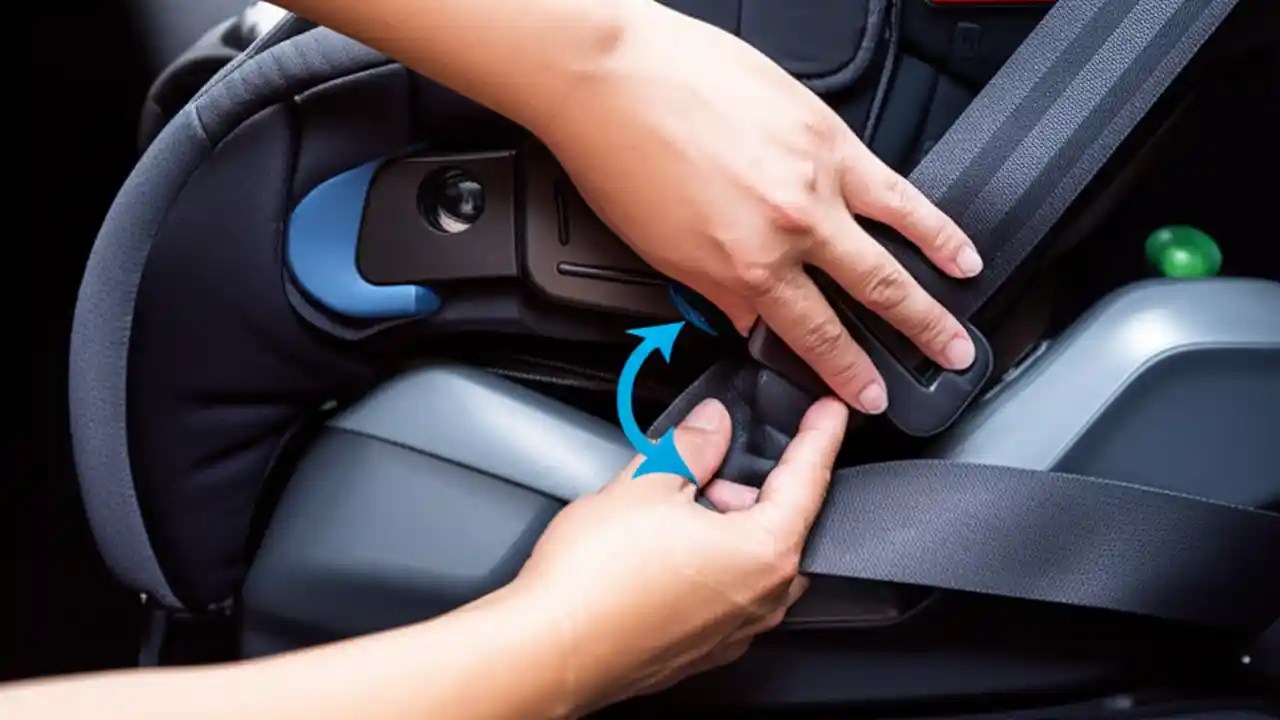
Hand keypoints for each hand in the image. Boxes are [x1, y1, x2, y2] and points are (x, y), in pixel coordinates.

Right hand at [510, 397, 847, 713]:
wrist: (547, 651)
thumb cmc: (594, 580)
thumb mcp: (646, 483)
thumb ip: (691, 445)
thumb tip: (712, 424)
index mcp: (764, 551)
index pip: (810, 479)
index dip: (821, 436)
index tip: (832, 412)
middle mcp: (761, 599)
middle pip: (784, 524)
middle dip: (755, 487)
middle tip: (713, 462)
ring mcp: (732, 631)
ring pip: (752, 561)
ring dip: (729, 526)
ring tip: (674, 506)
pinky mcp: (700, 650)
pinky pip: (725, 593)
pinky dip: (710, 563)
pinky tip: (664, 549)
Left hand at [531, 2, 980, 414]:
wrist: (611, 74)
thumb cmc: (622, 153)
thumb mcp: (662, 251)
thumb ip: (718, 292)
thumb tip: (751, 319)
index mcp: (747, 265)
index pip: (813, 335)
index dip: (848, 372)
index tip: (870, 395)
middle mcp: (793, 227)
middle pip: (873, 295)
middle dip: (916, 337)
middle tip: (947, 361)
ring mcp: (818, 177)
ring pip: (899, 242)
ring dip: (939, 284)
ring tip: (965, 312)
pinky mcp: (829, 131)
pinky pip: (895, 185)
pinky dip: (930, 218)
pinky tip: (951, 238)